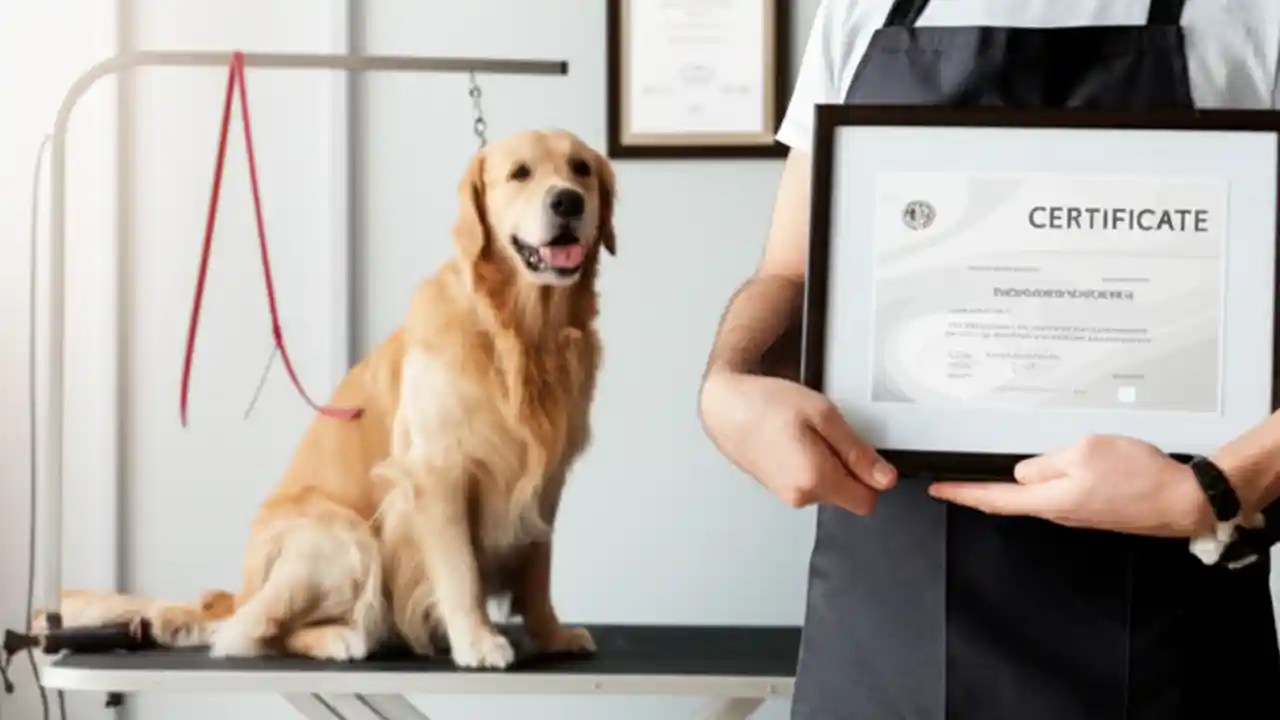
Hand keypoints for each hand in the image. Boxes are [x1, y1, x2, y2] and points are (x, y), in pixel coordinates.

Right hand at [699, 371, 896, 515]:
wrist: (724, 406)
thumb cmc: (767, 403)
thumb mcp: (823, 415)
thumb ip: (857, 452)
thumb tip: (885, 479)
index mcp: (816, 480)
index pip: (867, 501)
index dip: (871, 476)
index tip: (859, 451)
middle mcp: (800, 497)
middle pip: (847, 495)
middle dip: (847, 469)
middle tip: (825, 434)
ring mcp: (786, 496)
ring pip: (827, 489)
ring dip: (827, 466)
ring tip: (804, 435)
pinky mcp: (776, 490)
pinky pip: (807, 484)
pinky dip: (809, 466)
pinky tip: (792, 442)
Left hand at [927, 435, 1214, 537]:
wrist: (1184, 500)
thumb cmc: (1139, 475)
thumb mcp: (1085, 453)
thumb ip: (1046, 464)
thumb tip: (1023, 473)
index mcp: (1050, 499)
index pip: (994, 499)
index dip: (961, 494)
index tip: (936, 490)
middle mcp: (1058, 512)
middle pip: (1008, 502)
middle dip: (977, 492)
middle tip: (950, 483)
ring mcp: (1075, 513)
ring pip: (1033, 497)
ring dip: (1007, 489)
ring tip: (984, 478)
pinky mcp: (1091, 509)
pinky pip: (1055, 495)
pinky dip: (1038, 485)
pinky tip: (1034, 477)